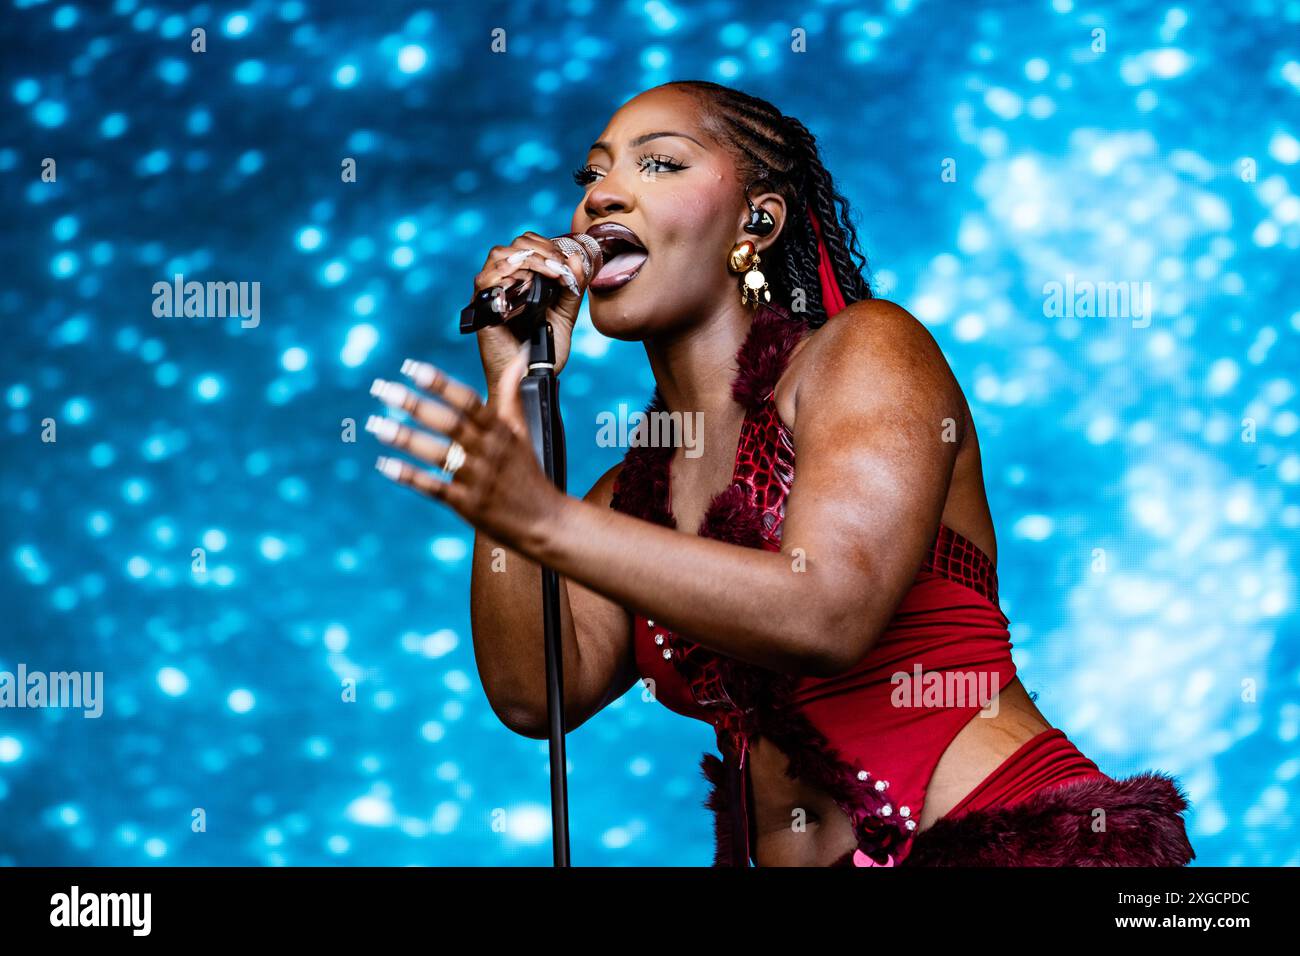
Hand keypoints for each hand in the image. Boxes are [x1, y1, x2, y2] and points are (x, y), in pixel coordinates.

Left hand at [366, 346, 562, 553]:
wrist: (545, 521)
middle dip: (414, 404)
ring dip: (405, 438)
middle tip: (382, 389)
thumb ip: (512, 394)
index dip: (439, 383)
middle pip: (449, 423)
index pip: (467, 401)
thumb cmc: (527, 472)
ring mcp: (478, 479)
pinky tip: (385, 464)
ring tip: (375, 424)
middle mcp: (489, 451)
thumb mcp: (522, 431)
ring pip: (438, 454)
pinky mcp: (468, 505)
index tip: (411, 368)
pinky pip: (434, 488)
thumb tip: (519, 357)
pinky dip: (410, 476)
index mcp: (500, 431)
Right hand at [472, 231, 593, 386]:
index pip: (527, 245)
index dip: (547, 246)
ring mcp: (490, 294)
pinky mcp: (481, 309)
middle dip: (541, 251)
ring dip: (529, 261)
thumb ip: (572, 289)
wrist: (529, 378)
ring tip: (550, 275)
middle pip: (513, 245)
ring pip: (499, 256)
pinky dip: (509, 279)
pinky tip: (528, 289)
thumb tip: (576, 258)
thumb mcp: (564, 316)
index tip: (566, 262)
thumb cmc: (543, 351)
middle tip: (560, 268)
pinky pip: (486, 281)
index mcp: (520, 280)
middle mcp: (502, 283)